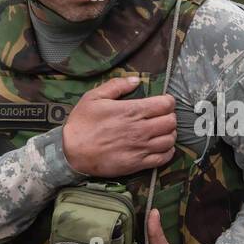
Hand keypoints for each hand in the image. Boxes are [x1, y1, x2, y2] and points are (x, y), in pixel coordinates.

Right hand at [62, 76, 176, 176]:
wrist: (72, 152)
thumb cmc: (81, 123)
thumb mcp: (94, 97)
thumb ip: (117, 85)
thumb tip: (136, 80)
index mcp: (131, 111)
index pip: (165, 104)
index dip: (168, 101)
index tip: (163, 102)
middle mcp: (140, 129)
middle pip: (171, 121)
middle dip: (169, 116)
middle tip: (162, 116)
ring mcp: (141, 148)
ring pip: (170, 139)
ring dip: (169, 133)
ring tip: (161, 131)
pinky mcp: (138, 164)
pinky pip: (164, 158)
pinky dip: (167, 151)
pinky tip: (161, 147)